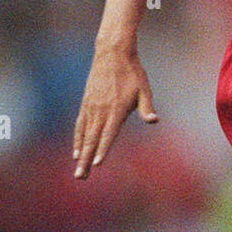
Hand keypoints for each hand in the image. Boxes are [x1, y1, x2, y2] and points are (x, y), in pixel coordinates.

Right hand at [73, 43, 158, 177]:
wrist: (112, 54)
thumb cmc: (132, 73)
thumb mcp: (144, 89)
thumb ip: (147, 107)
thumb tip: (154, 120)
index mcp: (117, 108)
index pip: (109, 133)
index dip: (103, 149)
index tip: (96, 164)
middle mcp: (101, 110)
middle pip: (93, 139)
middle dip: (86, 159)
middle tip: (81, 177)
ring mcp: (91, 107)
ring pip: (84, 135)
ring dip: (80, 153)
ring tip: (77, 169)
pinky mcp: (86, 104)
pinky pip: (80, 125)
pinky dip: (78, 139)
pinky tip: (76, 151)